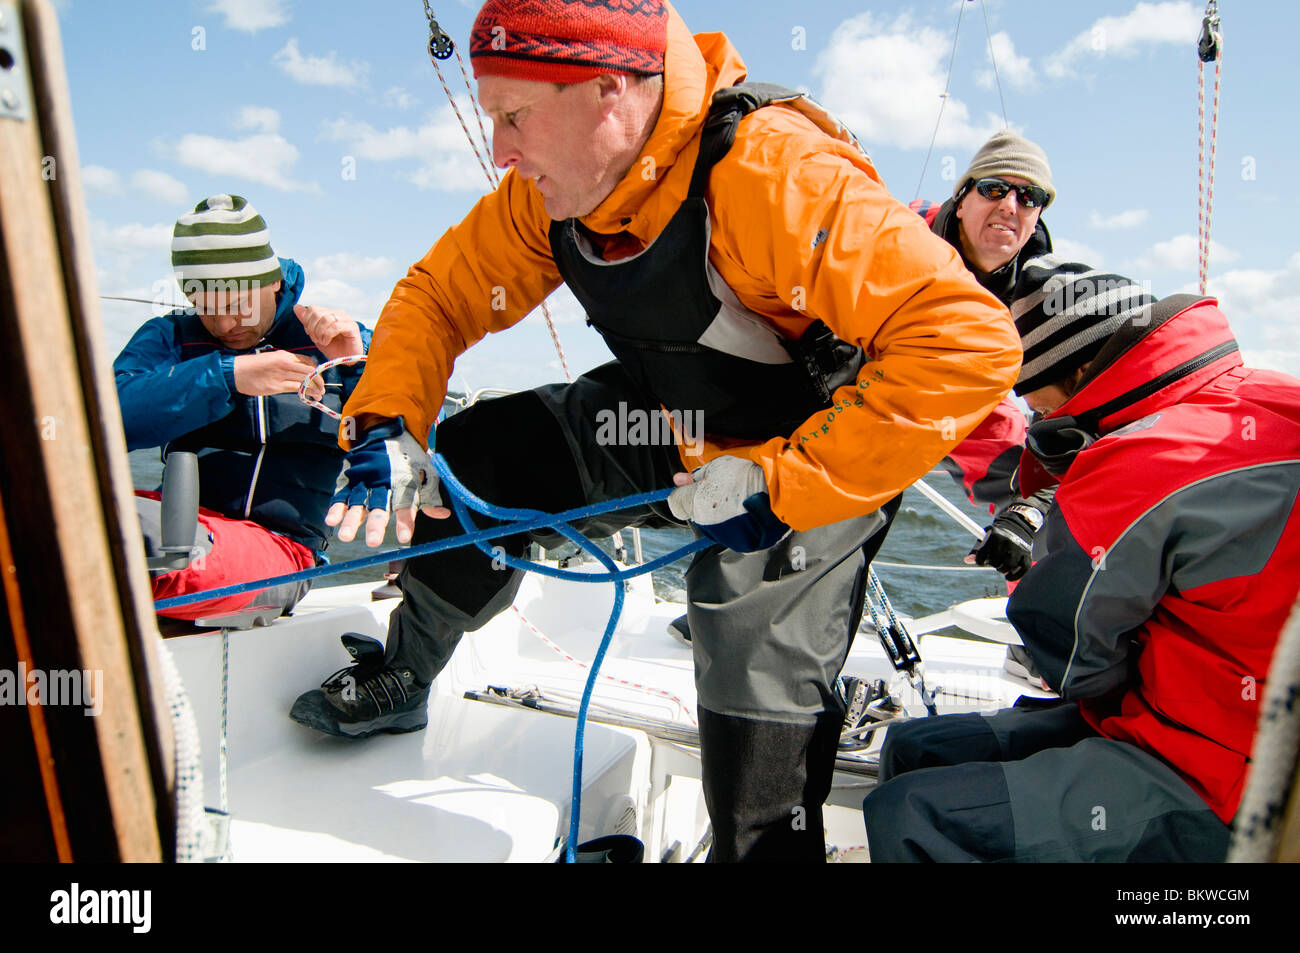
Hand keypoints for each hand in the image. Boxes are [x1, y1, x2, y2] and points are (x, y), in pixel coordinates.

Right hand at [232, 350, 323, 397]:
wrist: (234, 371)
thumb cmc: (251, 366)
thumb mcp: (271, 359)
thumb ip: (285, 365)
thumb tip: (300, 373)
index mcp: (283, 355)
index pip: (307, 361)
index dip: (316, 370)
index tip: (318, 377)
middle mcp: (284, 363)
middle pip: (309, 371)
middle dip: (319, 381)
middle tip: (322, 388)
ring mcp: (280, 375)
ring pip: (305, 380)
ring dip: (315, 388)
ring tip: (319, 394)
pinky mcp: (275, 386)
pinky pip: (295, 388)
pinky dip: (305, 392)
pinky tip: (309, 396)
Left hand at [294, 305, 363, 360]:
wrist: (346, 360)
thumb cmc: (334, 348)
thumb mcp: (316, 334)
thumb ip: (307, 321)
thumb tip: (296, 307)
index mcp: (330, 313)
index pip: (313, 308)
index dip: (307, 321)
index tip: (309, 333)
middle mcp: (339, 313)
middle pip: (317, 313)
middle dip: (312, 328)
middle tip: (315, 338)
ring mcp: (346, 319)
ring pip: (325, 319)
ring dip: (319, 333)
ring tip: (322, 341)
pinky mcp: (352, 327)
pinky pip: (334, 327)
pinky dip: (326, 336)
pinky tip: (326, 342)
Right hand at [326, 423, 448, 546]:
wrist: (386, 431)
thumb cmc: (409, 458)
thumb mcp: (425, 472)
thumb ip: (430, 496)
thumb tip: (443, 514)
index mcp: (404, 480)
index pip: (406, 503)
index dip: (406, 520)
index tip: (405, 537)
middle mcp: (383, 481)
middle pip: (379, 505)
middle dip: (376, 524)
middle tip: (373, 542)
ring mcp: (364, 479)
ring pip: (357, 501)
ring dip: (351, 520)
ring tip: (345, 536)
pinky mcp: (350, 478)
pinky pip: (342, 494)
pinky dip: (336, 507)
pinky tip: (331, 521)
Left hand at [667, 456, 789, 552]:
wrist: (776, 494)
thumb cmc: (745, 476)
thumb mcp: (716, 467)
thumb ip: (694, 476)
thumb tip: (677, 479)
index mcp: (697, 503)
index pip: (675, 503)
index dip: (683, 493)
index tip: (692, 485)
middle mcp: (706, 523)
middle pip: (694, 513)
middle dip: (701, 503)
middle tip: (722, 489)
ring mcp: (721, 536)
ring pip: (710, 524)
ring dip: (717, 514)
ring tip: (737, 500)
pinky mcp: (737, 544)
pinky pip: (727, 533)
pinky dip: (732, 523)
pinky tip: (744, 511)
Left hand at [965, 502, 1043, 579]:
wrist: (1017, 527)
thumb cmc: (996, 536)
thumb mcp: (985, 538)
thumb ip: (976, 550)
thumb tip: (966, 560)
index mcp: (994, 536)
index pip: (982, 556)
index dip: (980, 561)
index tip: (981, 561)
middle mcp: (1007, 542)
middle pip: (994, 563)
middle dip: (992, 565)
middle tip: (994, 562)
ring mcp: (1018, 548)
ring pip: (1007, 567)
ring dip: (1002, 570)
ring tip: (1001, 567)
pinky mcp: (1027, 554)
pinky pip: (1022, 570)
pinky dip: (1014, 576)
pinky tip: (1009, 576)